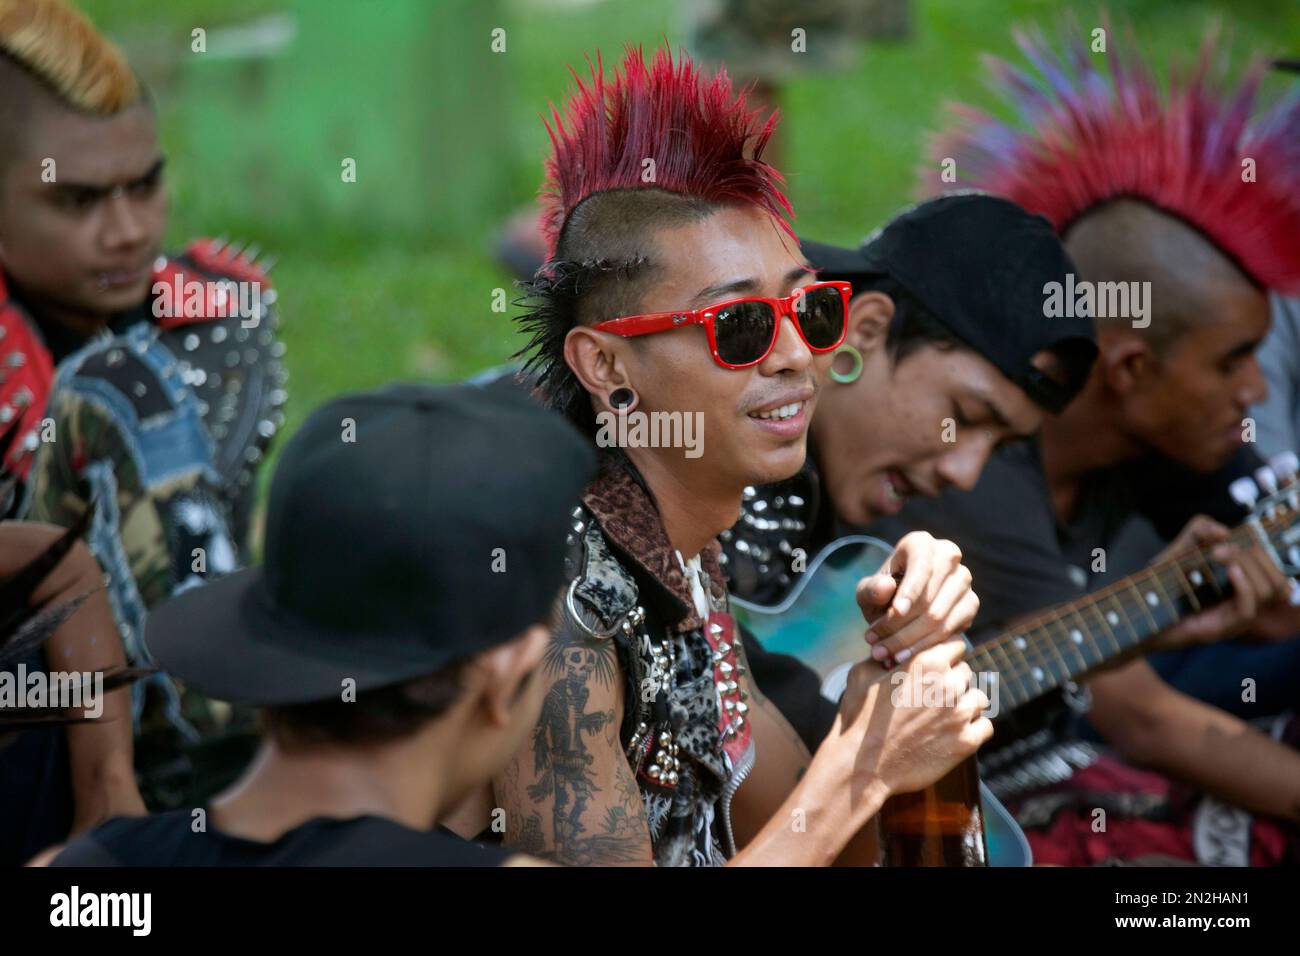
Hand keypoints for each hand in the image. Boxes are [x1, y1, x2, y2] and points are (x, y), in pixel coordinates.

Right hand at [830, 640, 992, 796]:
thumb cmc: (860, 717)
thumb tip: (894, 650)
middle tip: (934, 694)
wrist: (863, 764)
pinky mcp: (966, 742)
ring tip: (945, 714)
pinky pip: (985, 726)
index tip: (936, 665)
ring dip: (965, 703)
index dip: (945, 654)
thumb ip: (885, 657)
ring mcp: (960, 714)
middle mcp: (949, 685)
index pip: (956, 644)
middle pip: (966, 672)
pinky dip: (974, 728)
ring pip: (979, 698)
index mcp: (926, 662)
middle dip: (952, 679)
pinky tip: (956, 732)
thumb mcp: (863, 674)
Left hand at [856, 532, 978, 665]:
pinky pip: (950, 630)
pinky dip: (924, 647)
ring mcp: (963, 580)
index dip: (910, 591)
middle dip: (900, 626)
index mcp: (920, 543)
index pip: (921, 566)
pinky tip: (902, 657)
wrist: (900, 606)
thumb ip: (871, 589)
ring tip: (883, 654)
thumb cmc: (881, 594)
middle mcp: (948, 556)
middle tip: (875, 644)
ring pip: (939, 617)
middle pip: (929, 598)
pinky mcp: (971, 603)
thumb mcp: (868, 592)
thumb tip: (886, 586)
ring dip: (908, 641)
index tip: (896, 613)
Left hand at [1150, 515, 1294, 649]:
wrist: (1135, 611)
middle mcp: (1243, 606)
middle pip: (1280, 582)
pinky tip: (1229, 572)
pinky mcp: (1218, 629)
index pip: (1276, 574)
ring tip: (1218, 556)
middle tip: (1219, 549)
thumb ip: (1200, 530)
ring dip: (1249, 566)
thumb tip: (1223, 531)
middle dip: (1256, 556)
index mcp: (1242, 590)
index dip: (1261, 552)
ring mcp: (1233, 620)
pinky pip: (1249, 610)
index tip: (1228, 540)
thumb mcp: (1181, 548)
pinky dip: (1245, 587)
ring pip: (1271, 593)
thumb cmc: (1160, 582)